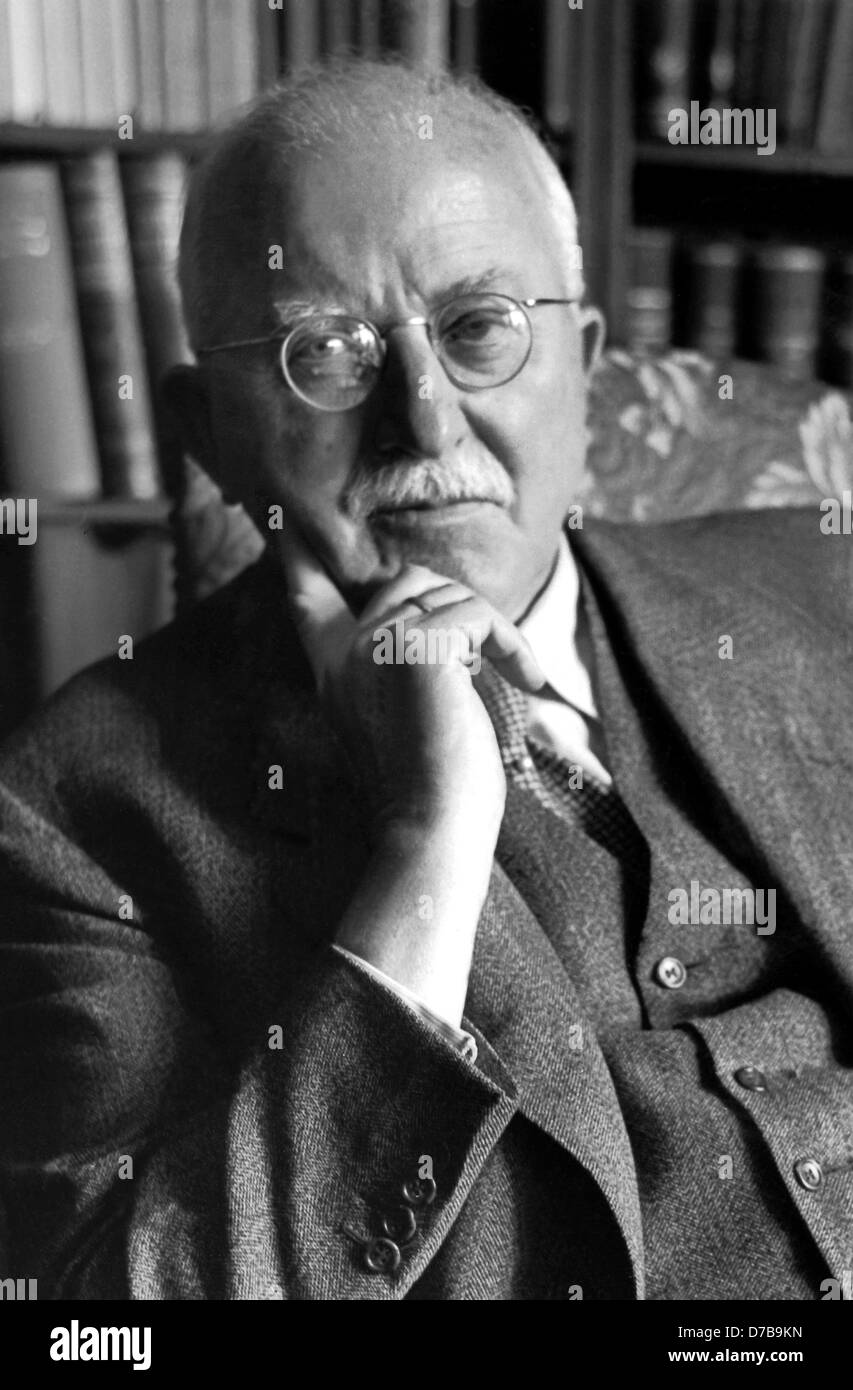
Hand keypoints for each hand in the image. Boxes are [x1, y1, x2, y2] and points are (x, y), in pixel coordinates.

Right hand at [280, 517, 544, 842]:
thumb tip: (433, 619)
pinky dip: (512, 641)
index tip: (286, 520)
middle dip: (457, 605)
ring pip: (443, 590)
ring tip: (514, 671)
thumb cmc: (429, 788)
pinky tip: (526, 677)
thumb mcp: (398, 715)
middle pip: (403, 579)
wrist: (432, 833)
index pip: (306, 595)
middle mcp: (344, 652)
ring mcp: (374, 647)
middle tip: (496, 654)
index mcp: (331, 671)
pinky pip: (476, 615)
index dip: (300, 554)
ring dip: (490, 626)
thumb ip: (397, 665)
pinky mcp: (416, 650)